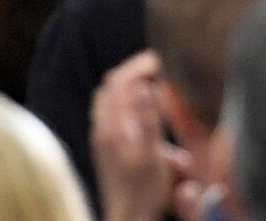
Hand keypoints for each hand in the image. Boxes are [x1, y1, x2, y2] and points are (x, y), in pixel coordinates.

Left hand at [91, 51, 199, 220]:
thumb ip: (148, 119)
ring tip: (154, 80)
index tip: (161, 60)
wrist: (127, 216)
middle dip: (135, 70)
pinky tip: (145, 107)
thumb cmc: (144, 190)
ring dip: (130, 83)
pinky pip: (113, 110)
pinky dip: (128, 99)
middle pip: (113, 84)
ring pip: (111, 96)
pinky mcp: (106, 144)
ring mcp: (103, 136)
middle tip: (159, 66)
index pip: (119, 80)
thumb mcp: (153, 155)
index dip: (139, 64)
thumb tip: (145, 87)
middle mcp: (103, 127)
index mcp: (114, 126)